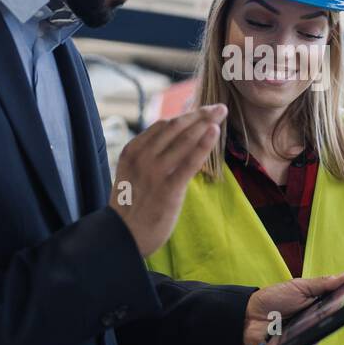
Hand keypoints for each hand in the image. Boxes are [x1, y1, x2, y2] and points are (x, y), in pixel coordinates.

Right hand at [109, 104, 226, 255]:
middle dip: (199, 114)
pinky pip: (189, 161)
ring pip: (184, 139)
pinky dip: (203, 144)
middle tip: (218, 107)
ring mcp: (155, 172)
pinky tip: (215, 131)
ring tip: (221, 113)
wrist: (122, 237)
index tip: (201, 111)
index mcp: (132, 151)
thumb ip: (148, 157)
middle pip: (176, 127)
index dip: (185, 115)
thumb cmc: (130, 207)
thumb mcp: (131, 174)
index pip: (163, 125)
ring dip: (205, 122)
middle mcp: (142, 157)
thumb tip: (172, 144)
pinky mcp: (168, 188)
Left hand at [243, 273, 343, 344]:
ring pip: (320, 336)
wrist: (248, 315)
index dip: (343, 298)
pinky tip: (297, 337)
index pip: (335, 303)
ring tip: (305, 321)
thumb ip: (321, 283)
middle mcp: (313, 321)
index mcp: (316, 305)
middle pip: (331, 321)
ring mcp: (304, 336)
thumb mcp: (298, 287)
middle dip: (330, 313)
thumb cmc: (272, 299)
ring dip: (315, 328)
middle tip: (327, 306)